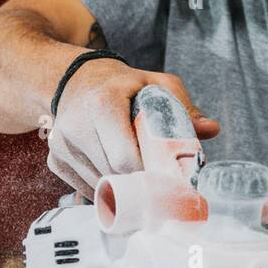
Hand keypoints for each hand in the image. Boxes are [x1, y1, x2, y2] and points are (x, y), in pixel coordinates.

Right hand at [46, 62, 219, 198]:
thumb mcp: (155, 85)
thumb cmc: (122, 84)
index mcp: (102, 103)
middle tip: (162, 183)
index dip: (149, 173)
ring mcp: (61, 145)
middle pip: (114, 174)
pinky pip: (85, 187)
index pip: (126, 157)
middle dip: (140, 182)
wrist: (74, 80)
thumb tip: (211, 129)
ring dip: (123, 186)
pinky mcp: (55, 160)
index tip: (170, 178)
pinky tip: (116, 175)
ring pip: (100, 184)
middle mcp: (75, 124)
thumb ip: (183, 107)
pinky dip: (105, 186)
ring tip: (140, 177)